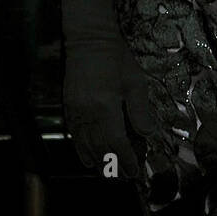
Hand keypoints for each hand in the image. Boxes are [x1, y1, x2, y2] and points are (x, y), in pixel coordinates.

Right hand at [59, 0, 154, 177]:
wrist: (89, 39)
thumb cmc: (116, 57)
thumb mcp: (135, 82)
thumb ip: (140, 110)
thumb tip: (148, 134)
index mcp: (106, 107)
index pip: (117, 143)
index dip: (126, 160)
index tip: (134, 172)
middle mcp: (87, 114)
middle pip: (99, 149)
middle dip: (113, 165)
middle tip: (124, 176)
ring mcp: (75, 111)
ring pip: (84, 146)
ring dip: (97, 161)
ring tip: (109, 172)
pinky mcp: (68, 107)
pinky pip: (74, 135)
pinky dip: (81, 149)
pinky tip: (88, 156)